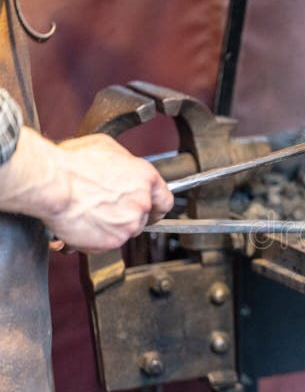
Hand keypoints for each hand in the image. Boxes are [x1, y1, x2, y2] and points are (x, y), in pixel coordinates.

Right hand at [0, 128, 172, 252]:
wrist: (52, 184)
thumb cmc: (72, 164)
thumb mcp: (106, 147)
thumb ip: (124, 162)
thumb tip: (123, 168)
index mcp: (145, 178)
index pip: (165, 200)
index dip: (156, 207)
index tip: (152, 210)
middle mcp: (142, 203)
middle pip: (142, 217)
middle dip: (125, 216)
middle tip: (105, 209)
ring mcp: (128, 224)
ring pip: (123, 232)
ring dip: (108, 227)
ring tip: (88, 213)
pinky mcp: (112, 242)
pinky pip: (104, 244)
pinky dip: (92, 239)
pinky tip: (80, 224)